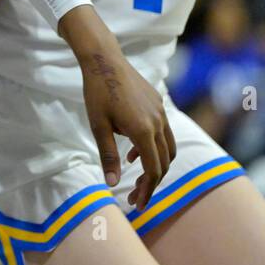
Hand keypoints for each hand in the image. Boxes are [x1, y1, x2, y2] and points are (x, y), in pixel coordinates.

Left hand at [59, 7, 174, 210]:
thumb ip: (107, 155)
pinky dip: (153, 147)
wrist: (104, 60)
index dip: (148, 190)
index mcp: (143, 130)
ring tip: (137, 175)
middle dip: (151, 182)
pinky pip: (163, 133)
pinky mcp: (158, 104)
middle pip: (163, 162)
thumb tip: (111, 184)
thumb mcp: (98, 126)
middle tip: (135, 195)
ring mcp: (161, 112)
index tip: (138, 204)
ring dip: (156, 165)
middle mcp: (158, 122)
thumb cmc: (97, 92)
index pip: (153, 170)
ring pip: (168, 148)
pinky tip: (134, 151)